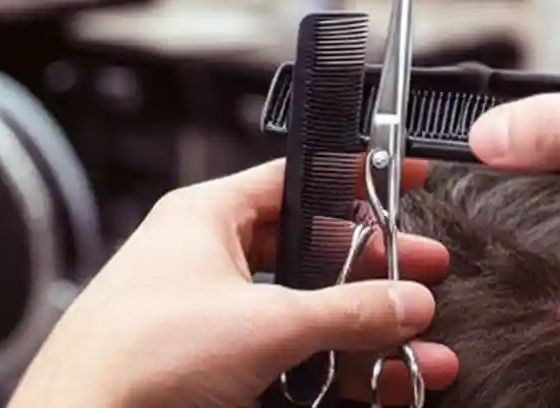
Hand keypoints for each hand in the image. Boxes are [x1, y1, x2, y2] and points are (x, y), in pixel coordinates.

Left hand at [9, 160, 457, 406]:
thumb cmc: (136, 356)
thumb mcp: (264, 324)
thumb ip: (346, 312)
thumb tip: (405, 300)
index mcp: (206, 215)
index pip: (295, 179)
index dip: (355, 178)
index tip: (406, 177)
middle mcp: (204, 256)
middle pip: (306, 249)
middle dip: (371, 269)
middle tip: (424, 273)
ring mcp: (206, 312)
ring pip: (299, 308)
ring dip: (360, 328)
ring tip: (420, 345)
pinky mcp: (207, 362)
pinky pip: (282, 352)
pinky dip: (328, 365)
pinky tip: (376, 383)